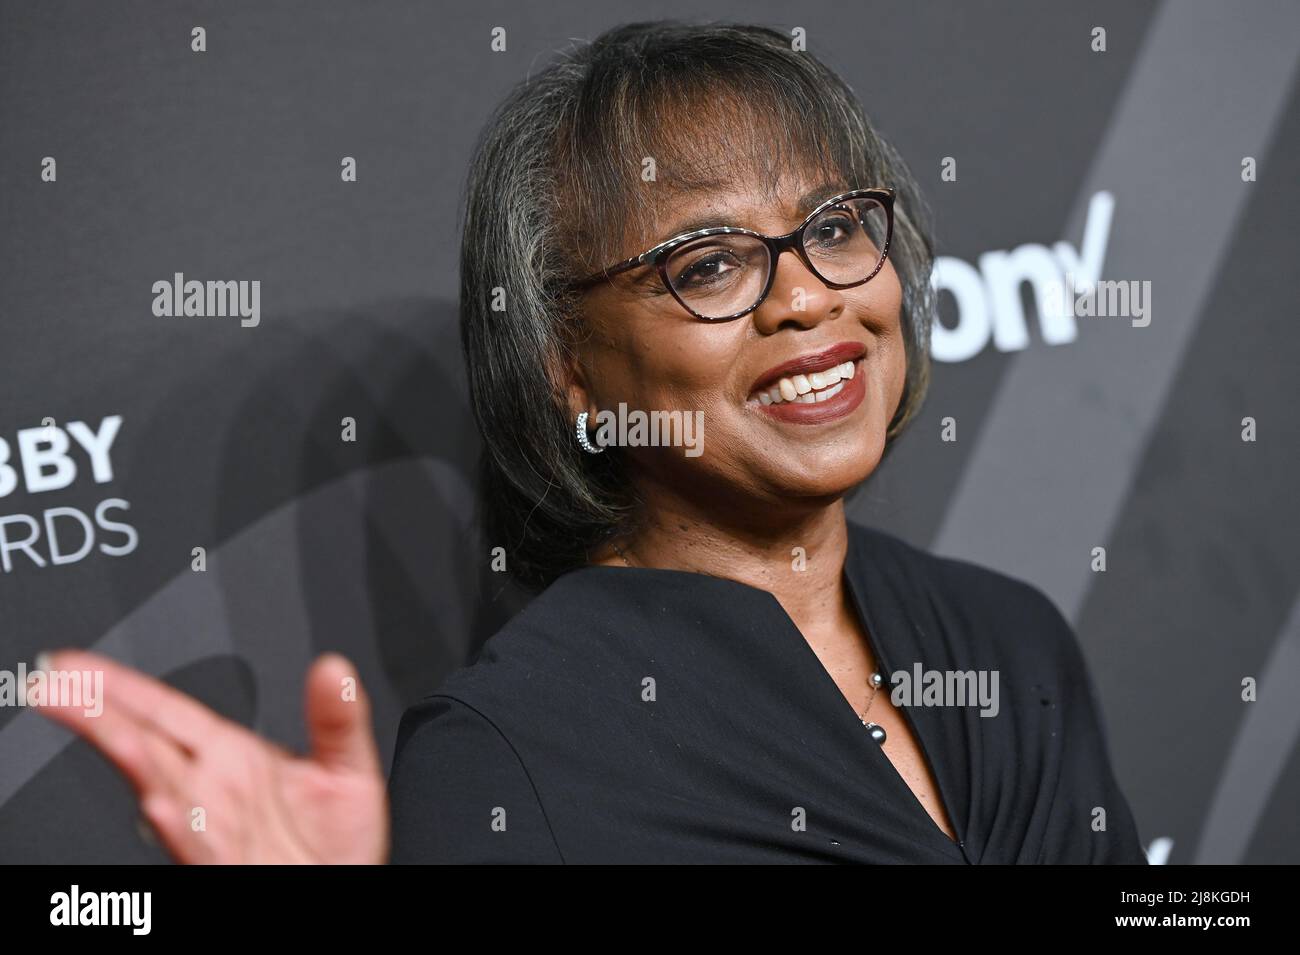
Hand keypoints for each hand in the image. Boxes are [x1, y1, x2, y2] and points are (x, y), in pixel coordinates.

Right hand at [31, 649, 388, 863]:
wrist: (345, 893)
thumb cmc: (336, 846)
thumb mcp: (346, 769)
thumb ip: (338, 717)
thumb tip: (334, 668)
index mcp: (234, 759)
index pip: (168, 714)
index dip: (122, 687)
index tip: (77, 664)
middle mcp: (214, 793)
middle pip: (149, 746)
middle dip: (103, 716)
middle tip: (61, 686)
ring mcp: (214, 832)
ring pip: (165, 791)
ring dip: (136, 763)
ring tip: (111, 732)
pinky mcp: (228, 870)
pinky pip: (201, 846)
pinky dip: (180, 826)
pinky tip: (163, 804)